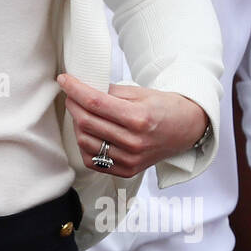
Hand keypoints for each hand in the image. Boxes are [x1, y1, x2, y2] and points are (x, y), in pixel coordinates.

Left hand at [57, 74, 207, 177]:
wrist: (186, 130)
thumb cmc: (164, 108)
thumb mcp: (141, 92)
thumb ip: (111, 92)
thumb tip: (82, 87)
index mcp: (139, 118)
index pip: (95, 103)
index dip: (75, 89)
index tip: (64, 80)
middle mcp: (134, 142)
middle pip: (86, 122)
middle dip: (72, 105)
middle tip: (71, 95)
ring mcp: (130, 159)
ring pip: (85, 141)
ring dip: (77, 124)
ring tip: (82, 113)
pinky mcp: (126, 170)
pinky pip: (93, 160)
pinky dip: (85, 144)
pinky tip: (89, 132)